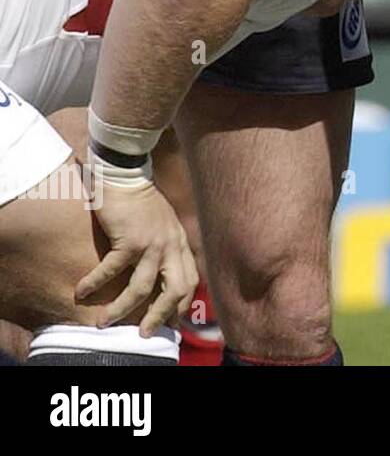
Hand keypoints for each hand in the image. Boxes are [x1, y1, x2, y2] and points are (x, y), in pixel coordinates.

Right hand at [77, 176, 197, 336]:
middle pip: (175, 291)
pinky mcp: (130, 238)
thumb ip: (165, 247)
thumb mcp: (163, 225)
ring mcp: (153, 243)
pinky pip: (112, 270)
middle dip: (159, 316)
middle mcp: (172, 246)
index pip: (189, 282)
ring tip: (103, 322)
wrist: (128, 174)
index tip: (167, 322)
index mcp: (180, 244)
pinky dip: (96, 283)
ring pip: (142, 288)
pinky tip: (81, 292)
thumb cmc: (141, 202)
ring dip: (122, 308)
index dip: (179, 305)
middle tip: (142, 333)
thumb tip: (157, 274)